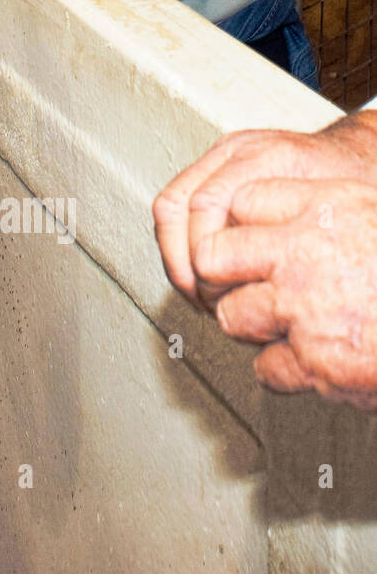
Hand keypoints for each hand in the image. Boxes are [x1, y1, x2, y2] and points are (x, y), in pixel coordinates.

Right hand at [153, 110, 376, 307]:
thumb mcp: (334, 216)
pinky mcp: (212, 170)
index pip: (205, 204)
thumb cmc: (356, 186)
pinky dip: (181, 246)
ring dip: (176, 257)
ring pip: (169, 207)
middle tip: (204, 299)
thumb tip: (269, 293)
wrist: (358, 156)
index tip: (220, 292)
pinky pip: (177, 207)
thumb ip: (296, 241)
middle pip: (175, 205)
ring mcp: (220, 158)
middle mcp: (236, 152)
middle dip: (181, 261)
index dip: (202, 256)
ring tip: (200, 293)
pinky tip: (204, 273)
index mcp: (267, 158)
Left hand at [190, 177, 376, 410]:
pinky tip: (313, 361)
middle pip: (213, 256)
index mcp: (326, 208)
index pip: (243, 202)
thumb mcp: (372, 212)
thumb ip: (331, 211)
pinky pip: (268, 368)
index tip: (251, 239)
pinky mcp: (316, 363)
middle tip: (245, 285)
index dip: (245, 224)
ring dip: (254, 325)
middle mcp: (304, 254)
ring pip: (232, 316)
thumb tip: (285, 217)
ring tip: (286, 325)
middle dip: (225, 275)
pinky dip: (287, 371)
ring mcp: (305, 310)